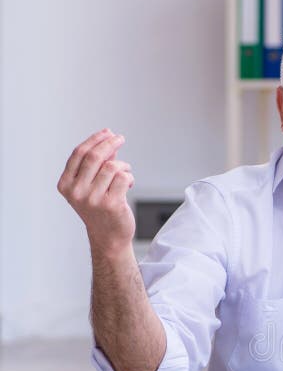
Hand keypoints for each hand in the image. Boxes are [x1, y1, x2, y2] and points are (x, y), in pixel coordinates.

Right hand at [57, 129, 135, 255]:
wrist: (108, 237)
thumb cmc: (100, 209)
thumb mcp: (91, 185)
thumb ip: (97, 165)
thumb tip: (108, 142)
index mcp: (66, 185)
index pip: (79, 154)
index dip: (94, 140)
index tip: (108, 133)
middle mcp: (77, 192)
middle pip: (95, 157)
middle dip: (109, 143)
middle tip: (120, 138)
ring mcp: (93, 199)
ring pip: (112, 167)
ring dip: (123, 165)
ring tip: (125, 172)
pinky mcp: (112, 204)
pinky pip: (124, 177)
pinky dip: (129, 176)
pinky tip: (129, 183)